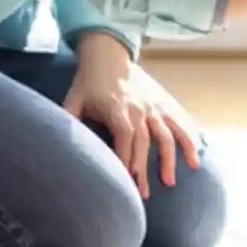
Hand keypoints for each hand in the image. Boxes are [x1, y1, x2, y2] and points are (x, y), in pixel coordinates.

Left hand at [64, 33, 200, 198]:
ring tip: (171, 181)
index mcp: (117, 108)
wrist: (108, 52)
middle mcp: (139, 107)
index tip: (125, 181)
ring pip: (167, 134)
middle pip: (144, 143)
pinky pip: (179, 121)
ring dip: (171, 158)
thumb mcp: (73, 99)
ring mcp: (153, 105)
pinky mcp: (162, 102)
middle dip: (144, 170)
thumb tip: (52, 145)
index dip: (126, 159)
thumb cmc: (88, 81)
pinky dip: (189, 137)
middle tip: (142, 194)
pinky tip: (195, 155)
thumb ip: (67, 121)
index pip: (125, 137)